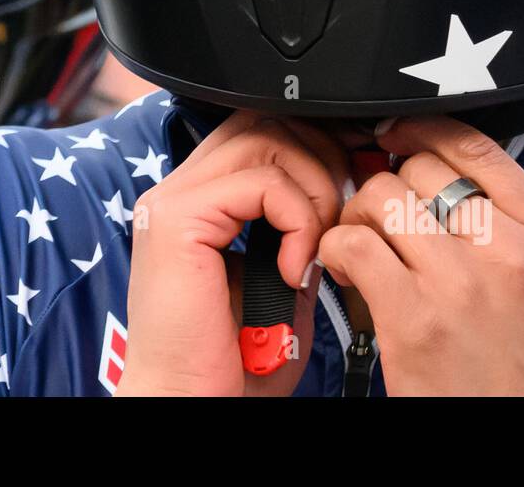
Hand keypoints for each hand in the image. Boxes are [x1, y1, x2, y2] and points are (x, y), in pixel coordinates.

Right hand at [114, 112, 350, 396]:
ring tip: (319, 246)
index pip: (258, 128)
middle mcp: (177, 190)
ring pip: (265, 138)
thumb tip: (342, 190)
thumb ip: (298, 228)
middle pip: (262, 119)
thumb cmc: (234, 362)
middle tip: (343, 210)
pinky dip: (297, 219)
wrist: (192, 404)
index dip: (313, 143)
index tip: (352, 178)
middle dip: (320, 155)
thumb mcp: (281, 277)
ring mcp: (171, 201)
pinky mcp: (176, 220)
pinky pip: (261, 182)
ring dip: (313, 188)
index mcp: (197, 200)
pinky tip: (298, 269)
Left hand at [318, 116, 523, 395]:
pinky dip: (336, 251)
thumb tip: (436, 169)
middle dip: (388, 188)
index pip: (478, 148)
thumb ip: (508, 224)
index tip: (397, 134)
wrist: (514, 434)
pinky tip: (347, 273)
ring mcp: (462, 282)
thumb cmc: (520, 367)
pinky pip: (352, 244)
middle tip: (381, 222)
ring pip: (381, 198)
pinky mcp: (414, 315)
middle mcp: (512, 252)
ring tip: (363, 249)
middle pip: (421, 170)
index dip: (424, 130)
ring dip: (358, 218)